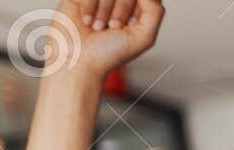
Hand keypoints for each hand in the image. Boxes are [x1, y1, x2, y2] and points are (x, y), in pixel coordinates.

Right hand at [44, 1, 163, 81]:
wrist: (78, 60)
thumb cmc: (109, 55)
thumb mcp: (144, 37)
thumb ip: (154, 11)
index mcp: (138, 14)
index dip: (136, 8)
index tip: (130, 23)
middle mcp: (119, 4)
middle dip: (121, 10)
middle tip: (114, 27)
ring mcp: (100, 0)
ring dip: (104, 11)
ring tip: (99, 28)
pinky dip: (89, 7)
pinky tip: (87, 22)